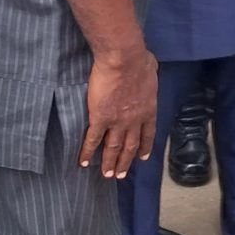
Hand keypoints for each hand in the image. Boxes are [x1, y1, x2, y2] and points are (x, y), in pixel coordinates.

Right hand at [81, 46, 157, 180]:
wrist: (124, 60)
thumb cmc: (139, 60)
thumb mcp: (151, 68)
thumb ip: (150, 74)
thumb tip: (150, 68)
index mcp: (148, 109)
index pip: (147, 133)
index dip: (144, 147)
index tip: (142, 158)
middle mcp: (134, 120)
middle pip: (130, 146)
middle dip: (125, 161)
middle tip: (120, 175)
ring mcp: (117, 122)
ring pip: (113, 147)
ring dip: (110, 162)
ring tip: (107, 175)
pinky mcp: (100, 118)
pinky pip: (92, 139)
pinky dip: (87, 152)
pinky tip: (83, 162)